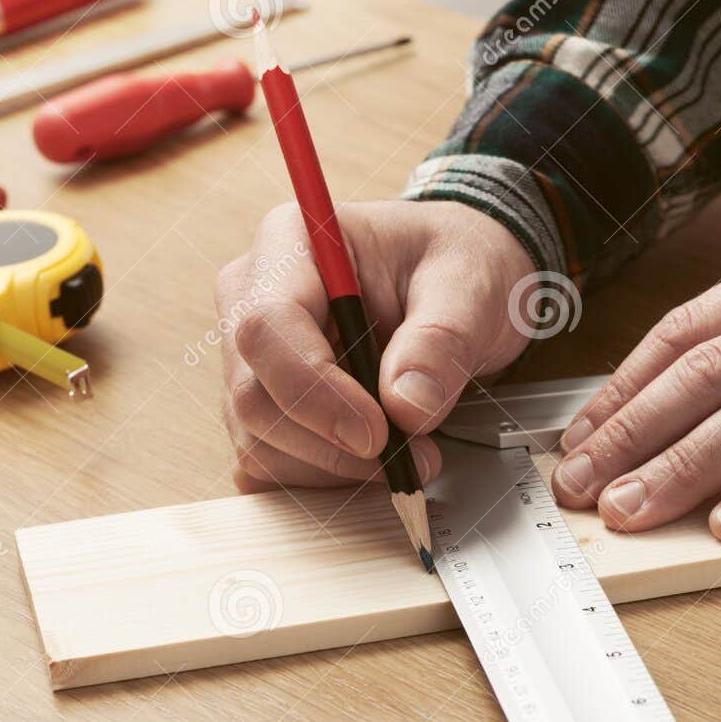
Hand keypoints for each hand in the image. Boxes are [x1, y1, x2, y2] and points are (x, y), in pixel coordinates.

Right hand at [217, 201, 533, 489]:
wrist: (455, 284)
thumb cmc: (454, 264)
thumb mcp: (470, 284)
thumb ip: (442, 339)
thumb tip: (407, 406)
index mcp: (290, 243)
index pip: (267, 327)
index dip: (314, 391)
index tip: (377, 433)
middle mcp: (252, 297)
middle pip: (253, 394)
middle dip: (330, 444)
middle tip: (412, 457)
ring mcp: (250, 357)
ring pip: (257, 439)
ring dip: (333, 468)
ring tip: (407, 455)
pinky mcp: (262, 404)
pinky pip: (267, 463)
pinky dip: (321, 478)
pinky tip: (371, 463)